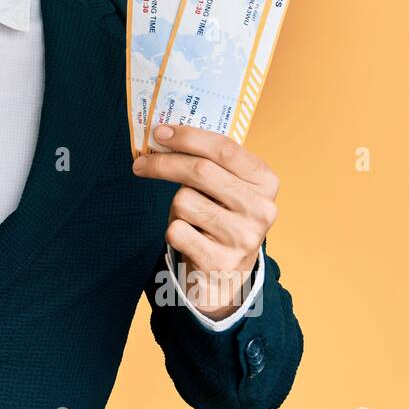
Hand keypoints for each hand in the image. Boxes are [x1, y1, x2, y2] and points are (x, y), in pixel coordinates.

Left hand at [132, 124, 279, 319]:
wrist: (227, 276)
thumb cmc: (221, 219)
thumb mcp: (228, 188)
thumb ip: (209, 162)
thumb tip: (163, 135)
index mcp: (266, 182)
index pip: (224, 148)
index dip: (188, 137)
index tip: (160, 133)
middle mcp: (261, 209)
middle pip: (200, 170)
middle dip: (164, 163)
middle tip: (141, 164)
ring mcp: (243, 238)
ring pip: (184, 201)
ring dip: (176, 206)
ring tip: (190, 218)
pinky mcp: (220, 262)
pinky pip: (176, 230)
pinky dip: (173, 230)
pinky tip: (189, 238)